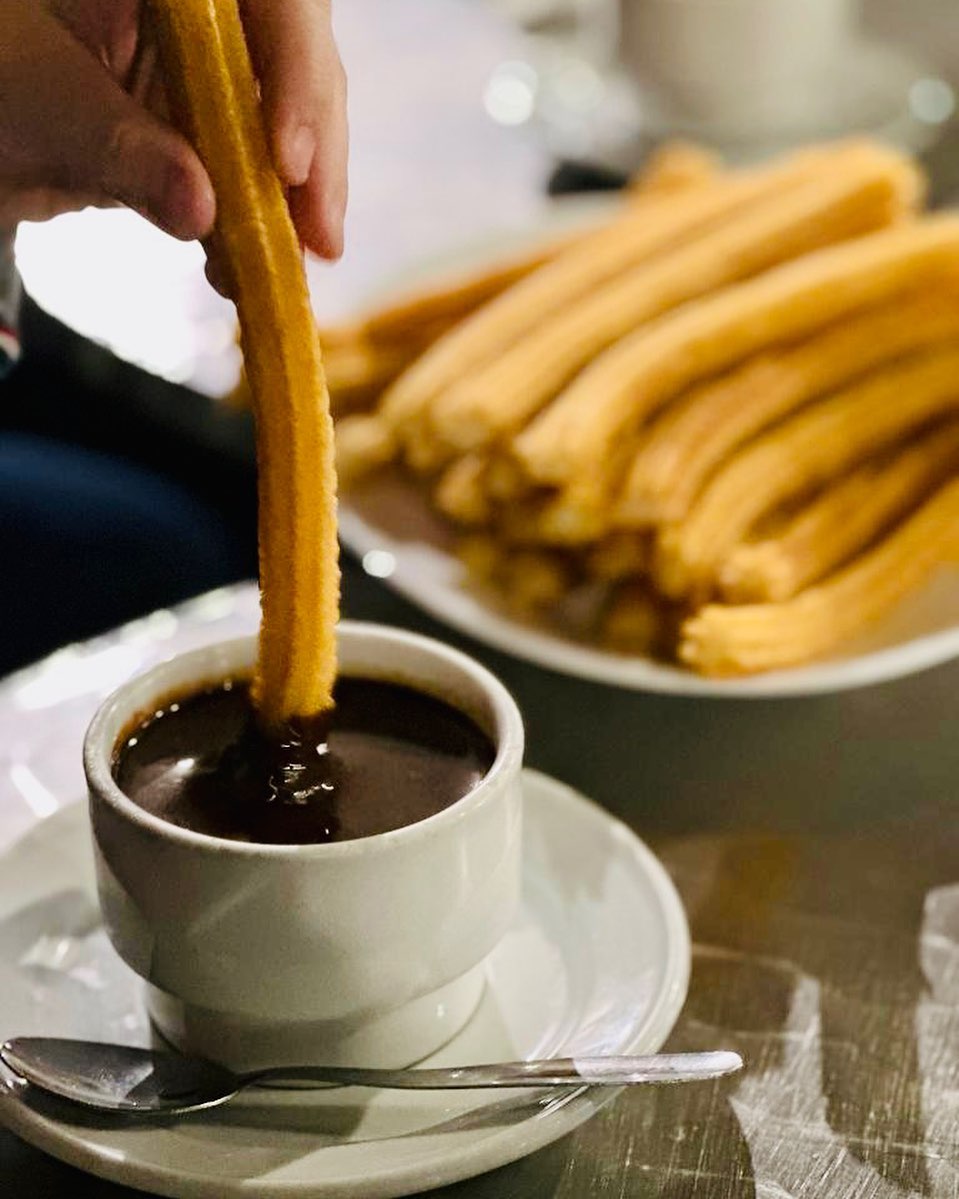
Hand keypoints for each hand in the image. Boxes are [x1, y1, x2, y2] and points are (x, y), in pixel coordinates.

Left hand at [0, 1, 347, 268]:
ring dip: (302, 198)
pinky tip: (257, 269)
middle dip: (317, 149)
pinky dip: (263, 224)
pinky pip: (258, 174)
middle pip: (296, 61)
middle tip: (320, 234)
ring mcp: (212, 72)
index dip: (295, 69)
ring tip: (300, 260)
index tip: (288, 160)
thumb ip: (118, 146)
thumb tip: (201, 210)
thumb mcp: (39, 99)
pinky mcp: (212, 132)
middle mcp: (204, 13)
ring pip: (292, 122)